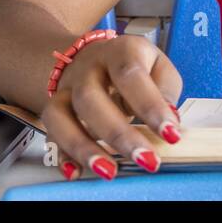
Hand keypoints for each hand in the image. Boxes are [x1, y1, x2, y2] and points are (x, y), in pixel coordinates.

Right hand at [40, 35, 182, 180]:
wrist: (94, 56)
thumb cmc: (133, 65)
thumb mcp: (158, 66)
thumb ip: (166, 89)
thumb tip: (168, 118)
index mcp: (119, 50)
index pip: (130, 73)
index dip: (149, 104)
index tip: (170, 133)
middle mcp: (87, 68)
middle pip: (90, 96)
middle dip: (118, 133)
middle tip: (146, 159)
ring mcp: (67, 88)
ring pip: (61, 115)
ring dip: (84, 147)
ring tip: (109, 171)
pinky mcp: (55, 109)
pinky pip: (50, 132)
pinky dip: (62, 154)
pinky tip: (75, 172)